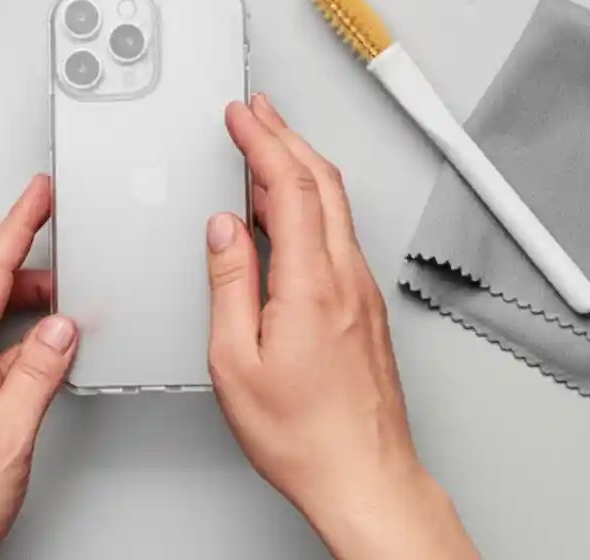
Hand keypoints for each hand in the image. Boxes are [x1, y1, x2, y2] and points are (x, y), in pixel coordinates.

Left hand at [0, 175, 75, 559]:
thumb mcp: (4, 440)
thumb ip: (35, 377)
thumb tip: (61, 328)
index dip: (17, 226)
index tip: (38, 192)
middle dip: (15, 242)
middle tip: (47, 215)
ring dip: (18, 289)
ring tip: (60, 287)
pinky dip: (12, 329)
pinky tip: (37, 340)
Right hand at [206, 95, 476, 558]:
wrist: (364, 477)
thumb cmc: (303, 435)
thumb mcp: (236, 361)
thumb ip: (230, 285)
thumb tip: (224, 231)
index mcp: (311, 284)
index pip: (290, 186)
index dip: (264, 140)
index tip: (242, 115)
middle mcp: (346, 279)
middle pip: (323, 183)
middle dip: (288, 136)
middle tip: (258, 113)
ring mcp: (362, 293)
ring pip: (336, 208)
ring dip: (302, 168)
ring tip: (269, 150)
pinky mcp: (366, 310)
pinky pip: (339, 238)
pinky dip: (313, 207)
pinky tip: (290, 217)